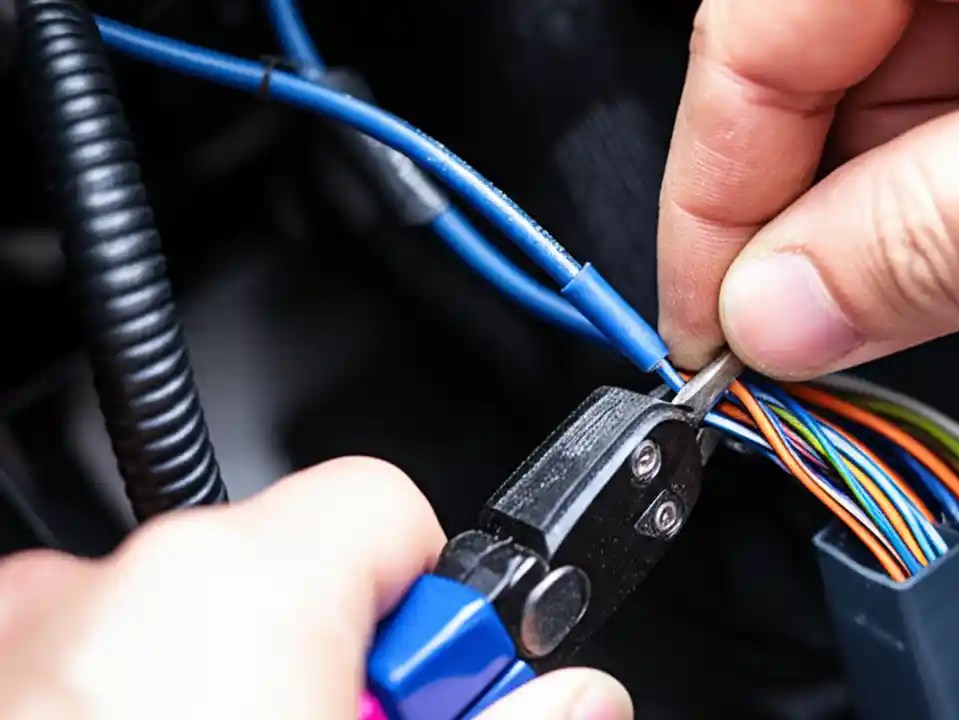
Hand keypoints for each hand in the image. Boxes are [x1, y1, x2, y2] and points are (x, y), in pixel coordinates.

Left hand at [0, 458, 631, 719]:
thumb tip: (584, 691)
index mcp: (238, 586)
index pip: (390, 505)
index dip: (436, 600)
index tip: (435, 681)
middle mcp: (112, 584)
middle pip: (286, 567)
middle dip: (326, 654)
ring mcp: (22, 629)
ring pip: (178, 621)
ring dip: (219, 685)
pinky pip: (88, 654)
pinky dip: (128, 697)